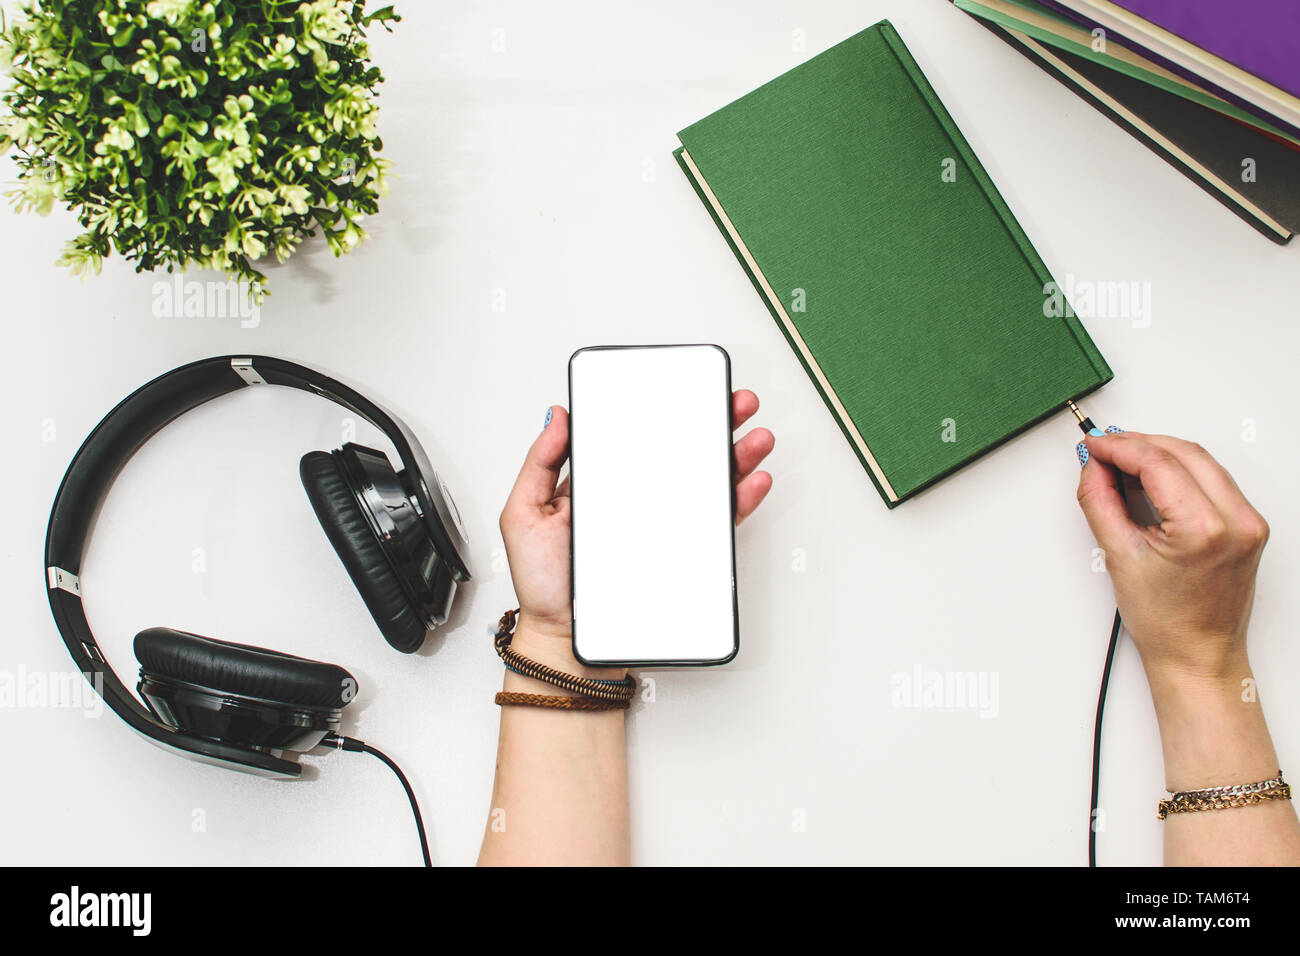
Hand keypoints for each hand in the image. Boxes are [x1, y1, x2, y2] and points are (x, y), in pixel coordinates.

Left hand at [498, 392, 774, 665]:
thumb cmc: (542, 586)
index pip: (638, 438)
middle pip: (681, 453)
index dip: (663, 411)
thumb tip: (556, 415)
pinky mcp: (678, 553)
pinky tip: (749, 484)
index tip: (683, 390)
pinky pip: (714, 523)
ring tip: (752, 440)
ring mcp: (659, 526)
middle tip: (735, 404)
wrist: (565, 641)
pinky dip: (738, 502)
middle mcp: (634, 501)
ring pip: (705, 483)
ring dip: (735, 457)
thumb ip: (539, 463)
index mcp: (599, 484)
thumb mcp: (523, 515)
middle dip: (714, 424)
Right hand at [1075, 430, 1268, 682]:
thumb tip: (1094, 468)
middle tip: (1104, 449)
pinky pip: (1213, 478)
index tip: (1095, 444)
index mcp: (1206, 529)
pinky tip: (1153, 476)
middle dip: (1138, 443)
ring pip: (1201, 460)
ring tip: (1123, 463)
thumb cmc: (1166, 622)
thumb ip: (1100, 501)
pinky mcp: (1249, 524)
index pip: (1157, 462)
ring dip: (1159, 453)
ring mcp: (1249, 521)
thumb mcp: (1119, 556)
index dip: (1119, 447)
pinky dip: (1180, 469)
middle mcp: (1237, 521)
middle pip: (1183, 452)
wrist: (1198, 653)